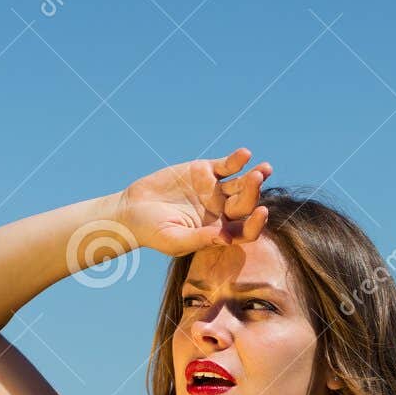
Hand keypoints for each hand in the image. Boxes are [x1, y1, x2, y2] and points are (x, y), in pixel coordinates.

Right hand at [116, 146, 271, 257]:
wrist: (132, 210)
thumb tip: (227, 238)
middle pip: (246, 204)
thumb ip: (200, 239)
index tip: (262, 212)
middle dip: (253, 193)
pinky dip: (236, 160)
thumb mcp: (175, 240)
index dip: (256, 223)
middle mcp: (221, 213)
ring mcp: (215, 191)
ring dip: (254, 177)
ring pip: (241, 184)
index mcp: (219, 233)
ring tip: (263, 169)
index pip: (245, 231)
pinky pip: (226, 166)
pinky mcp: (205, 172)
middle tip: (256, 179)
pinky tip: (245, 154)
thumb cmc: (152, 232)